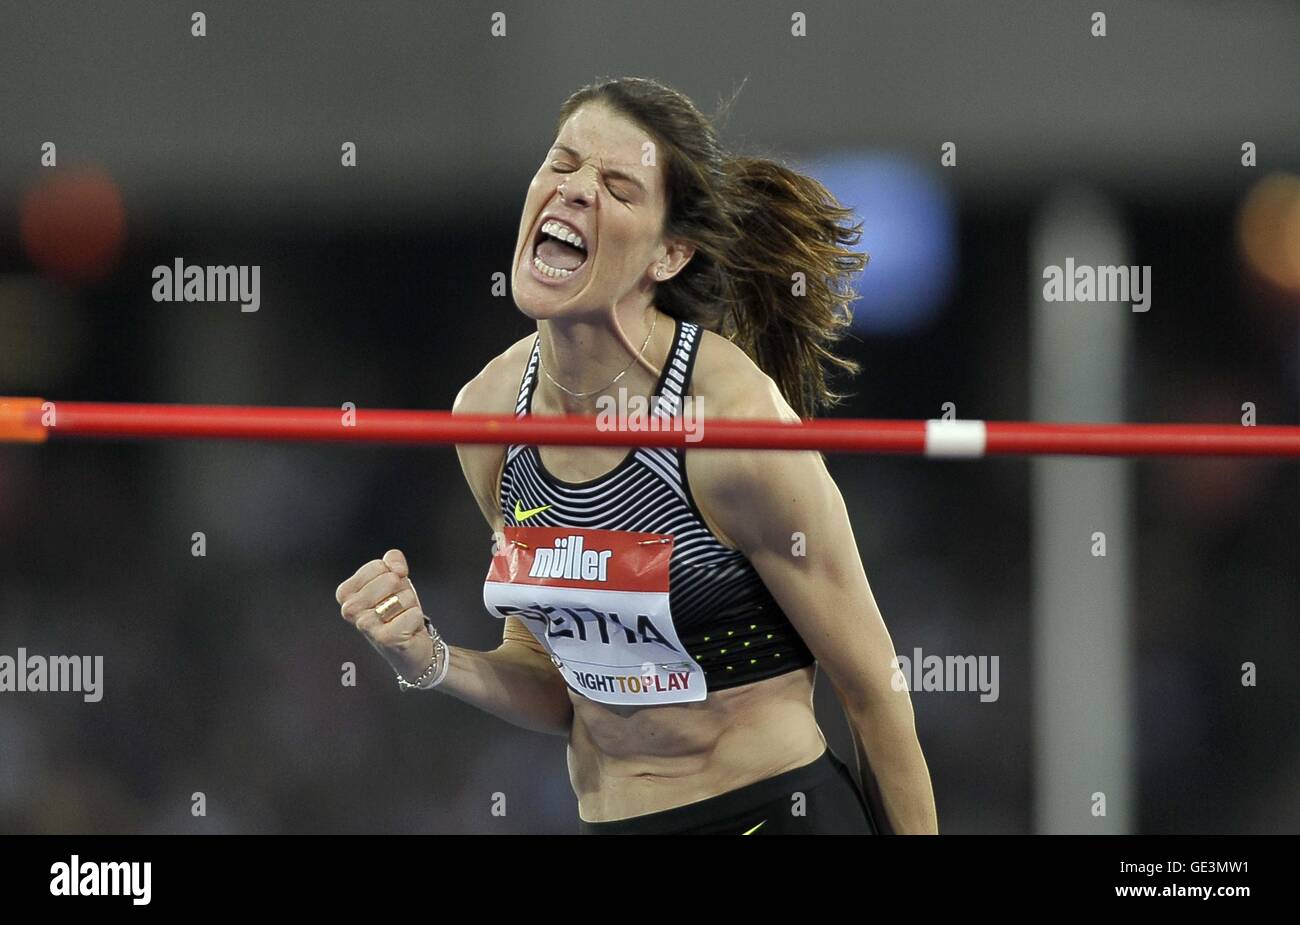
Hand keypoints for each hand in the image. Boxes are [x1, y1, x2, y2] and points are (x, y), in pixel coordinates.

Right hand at [335, 549, 434, 679]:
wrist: (410, 645)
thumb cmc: (398, 611)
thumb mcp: (394, 580)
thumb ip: (392, 562)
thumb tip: (395, 565)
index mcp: (346, 593)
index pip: (378, 566)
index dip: (393, 574)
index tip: (390, 592)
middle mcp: (349, 610)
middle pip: (391, 579)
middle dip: (403, 591)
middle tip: (398, 607)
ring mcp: (365, 625)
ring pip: (403, 596)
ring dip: (410, 605)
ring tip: (402, 617)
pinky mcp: (385, 638)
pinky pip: (412, 613)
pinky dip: (416, 619)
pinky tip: (407, 630)